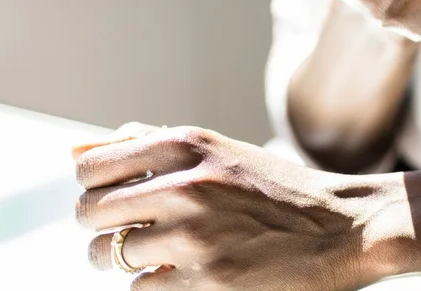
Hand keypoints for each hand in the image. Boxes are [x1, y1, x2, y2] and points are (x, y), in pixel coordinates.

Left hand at [74, 123, 408, 289]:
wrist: (345, 226)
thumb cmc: (279, 190)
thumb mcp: (221, 151)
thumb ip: (149, 145)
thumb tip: (75, 154)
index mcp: (190, 143)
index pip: (91, 167)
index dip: (94, 187)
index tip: (115, 198)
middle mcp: (187, 184)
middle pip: (89, 213)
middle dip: (104, 226)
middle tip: (135, 231)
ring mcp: (195, 236)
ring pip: (108, 255)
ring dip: (124, 260)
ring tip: (162, 255)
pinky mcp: (207, 282)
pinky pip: (140, 289)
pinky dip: (156, 285)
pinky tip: (188, 273)